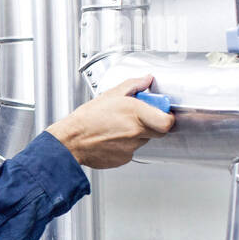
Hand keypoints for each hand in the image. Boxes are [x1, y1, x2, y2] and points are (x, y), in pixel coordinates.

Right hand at [46, 74, 175, 168]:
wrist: (70, 141)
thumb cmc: (86, 119)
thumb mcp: (110, 95)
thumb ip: (133, 85)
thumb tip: (146, 80)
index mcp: (136, 113)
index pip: (168, 121)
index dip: (168, 118)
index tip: (163, 113)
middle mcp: (136, 132)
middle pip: (159, 131)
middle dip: (153, 124)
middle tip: (139, 118)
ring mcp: (131, 147)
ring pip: (143, 140)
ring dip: (136, 134)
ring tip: (117, 128)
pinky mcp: (124, 159)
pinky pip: (131, 151)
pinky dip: (124, 145)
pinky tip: (111, 138)